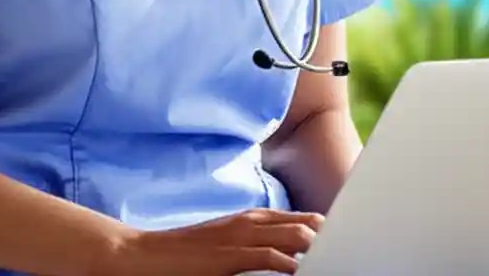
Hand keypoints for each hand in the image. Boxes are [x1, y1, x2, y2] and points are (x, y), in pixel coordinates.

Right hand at [100, 207, 323, 275]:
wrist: (141, 255)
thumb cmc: (182, 255)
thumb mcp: (222, 244)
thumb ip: (251, 246)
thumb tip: (280, 260)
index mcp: (250, 219)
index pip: (300, 218)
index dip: (324, 230)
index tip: (343, 242)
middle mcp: (249, 222)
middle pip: (305, 223)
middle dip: (328, 238)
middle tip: (348, 251)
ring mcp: (239, 237)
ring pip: (293, 236)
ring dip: (316, 249)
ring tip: (333, 260)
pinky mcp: (228, 256)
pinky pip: (270, 258)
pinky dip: (290, 265)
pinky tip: (301, 272)